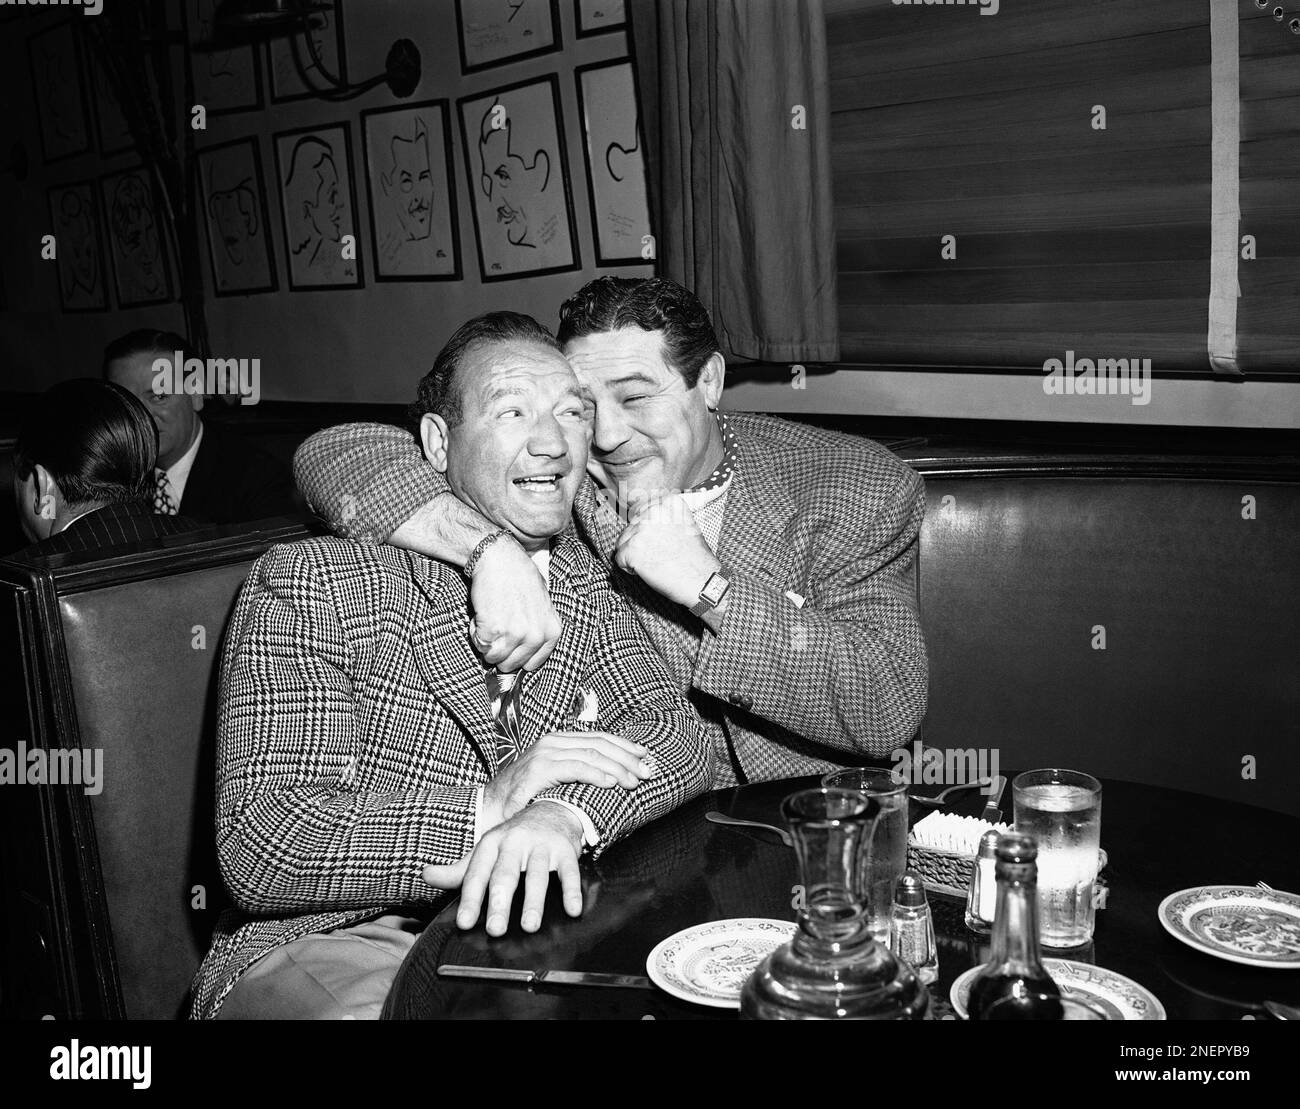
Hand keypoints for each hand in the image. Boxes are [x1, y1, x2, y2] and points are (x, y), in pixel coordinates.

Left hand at [422, 802, 584, 935]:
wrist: (551, 810)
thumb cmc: (513, 839)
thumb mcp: (485, 851)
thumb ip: (458, 870)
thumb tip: (426, 875)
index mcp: (491, 843)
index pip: (477, 874)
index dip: (470, 899)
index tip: (464, 922)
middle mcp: (515, 842)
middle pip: (506, 874)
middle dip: (500, 902)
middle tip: (495, 929)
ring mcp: (541, 845)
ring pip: (537, 874)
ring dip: (534, 901)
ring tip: (530, 926)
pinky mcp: (565, 850)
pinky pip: (569, 871)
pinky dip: (572, 891)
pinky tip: (572, 909)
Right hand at [468, 535, 561, 672]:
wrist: (501, 559)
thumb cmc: (520, 578)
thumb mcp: (542, 606)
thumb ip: (538, 631)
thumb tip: (523, 657)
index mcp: (551, 631)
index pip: (532, 664)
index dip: (516, 655)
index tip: (510, 644)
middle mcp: (536, 636)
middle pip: (511, 664)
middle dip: (500, 648)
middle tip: (498, 625)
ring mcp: (515, 634)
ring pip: (493, 657)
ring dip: (486, 641)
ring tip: (491, 618)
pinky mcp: (494, 630)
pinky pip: (480, 645)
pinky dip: (475, 632)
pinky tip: (482, 615)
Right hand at [481, 730, 655, 828]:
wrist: (492, 807)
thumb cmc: (526, 797)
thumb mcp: (555, 779)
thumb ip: (578, 772)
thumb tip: (613, 775)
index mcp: (559, 740)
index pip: (599, 737)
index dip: (625, 746)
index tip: (645, 757)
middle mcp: (553, 741)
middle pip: (600, 743)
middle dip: (628, 757)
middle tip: (647, 771)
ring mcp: (546, 753)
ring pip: (592, 754)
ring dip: (618, 767)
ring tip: (634, 780)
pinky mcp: (539, 768)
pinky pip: (575, 767)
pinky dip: (597, 774)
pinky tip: (612, 783)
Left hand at [613, 491, 719, 607]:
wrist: (702, 581)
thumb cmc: (695, 558)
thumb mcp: (686, 525)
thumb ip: (665, 517)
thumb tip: (642, 516)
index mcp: (668, 502)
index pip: (642, 512)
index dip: (647, 531)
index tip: (659, 541)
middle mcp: (654, 511)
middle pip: (631, 527)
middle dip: (640, 543)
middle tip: (659, 555)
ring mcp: (642, 529)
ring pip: (623, 542)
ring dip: (634, 555)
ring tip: (656, 562)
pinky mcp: (632, 548)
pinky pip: (619, 558)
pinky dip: (629, 568)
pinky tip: (649, 570)